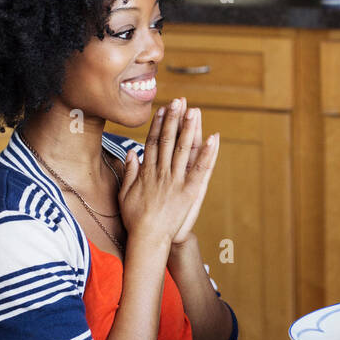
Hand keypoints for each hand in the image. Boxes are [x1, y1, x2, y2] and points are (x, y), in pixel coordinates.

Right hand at [117, 97, 218, 247]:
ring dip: (190, 129)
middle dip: (174, 119)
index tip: (162, 109)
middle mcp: (161, 172)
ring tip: (194, 111)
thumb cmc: (135, 219)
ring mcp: (176, 180)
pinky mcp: (189, 190)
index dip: (158, 124)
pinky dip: (208, 153)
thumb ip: (129, 171)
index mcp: (147, 171)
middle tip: (179, 100)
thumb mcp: (125, 193)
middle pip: (168, 140)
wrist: (147, 239)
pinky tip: (213, 139)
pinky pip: (200, 169)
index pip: (153, 141)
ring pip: (183, 149)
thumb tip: (130, 152)